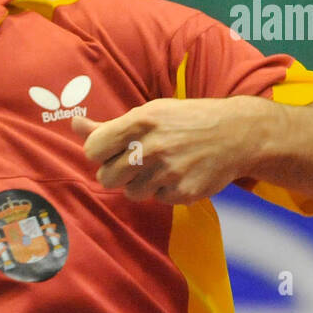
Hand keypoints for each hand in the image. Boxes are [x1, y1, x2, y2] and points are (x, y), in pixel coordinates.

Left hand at [69, 98, 263, 204]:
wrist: (238, 134)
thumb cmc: (186, 120)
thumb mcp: (149, 113)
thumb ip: (109, 126)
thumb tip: (74, 126)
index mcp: (139, 122)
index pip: (93, 150)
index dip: (99, 153)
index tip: (111, 151)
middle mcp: (152, 147)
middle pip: (106, 177)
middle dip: (117, 172)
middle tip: (136, 161)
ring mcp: (169, 172)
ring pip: (130, 193)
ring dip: (140, 183)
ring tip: (160, 166)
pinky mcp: (183, 192)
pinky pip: (157, 200)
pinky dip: (164, 190)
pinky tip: (179, 174)